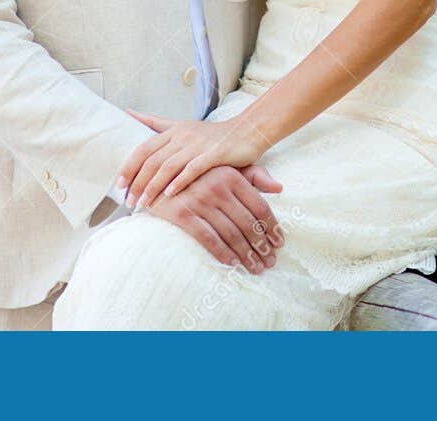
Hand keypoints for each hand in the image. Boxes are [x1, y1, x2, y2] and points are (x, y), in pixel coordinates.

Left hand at [118, 112, 268, 209]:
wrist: (247, 131)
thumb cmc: (212, 135)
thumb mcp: (182, 126)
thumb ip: (156, 123)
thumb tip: (128, 113)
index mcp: (173, 130)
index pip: (143, 149)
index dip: (129, 167)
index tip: (119, 185)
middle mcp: (183, 135)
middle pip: (152, 160)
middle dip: (138, 182)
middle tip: (129, 202)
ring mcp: (198, 144)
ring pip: (169, 166)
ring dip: (153, 187)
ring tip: (144, 204)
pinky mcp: (215, 154)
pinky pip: (193, 169)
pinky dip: (180, 182)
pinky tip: (170, 195)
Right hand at [139, 164, 284, 274]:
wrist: (156, 176)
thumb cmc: (199, 174)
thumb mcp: (226, 168)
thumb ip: (254, 176)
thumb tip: (280, 188)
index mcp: (231, 176)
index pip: (259, 206)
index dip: (272, 227)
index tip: (279, 243)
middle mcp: (217, 187)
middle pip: (247, 223)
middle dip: (261, 246)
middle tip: (270, 262)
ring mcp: (199, 201)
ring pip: (230, 234)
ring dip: (246, 254)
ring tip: (256, 267)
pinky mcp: (182, 214)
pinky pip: (208, 238)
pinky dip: (223, 253)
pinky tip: (233, 264)